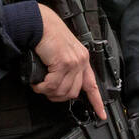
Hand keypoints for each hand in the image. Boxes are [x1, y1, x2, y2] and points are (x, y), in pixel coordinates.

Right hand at [32, 5, 104, 119]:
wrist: (40, 23)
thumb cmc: (47, 35)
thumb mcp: (62, 52)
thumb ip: (66, 67)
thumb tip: (59, 85)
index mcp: (82, 59)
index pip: (93, 85)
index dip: (97, 102)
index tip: (101, 114)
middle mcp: (81, 61)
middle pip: (73, 92)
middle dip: (58, 96)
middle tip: (46, 92)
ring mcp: (73, 62)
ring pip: (62, 91)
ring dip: (48, 92)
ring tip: (40, 86)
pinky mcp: (63, 63)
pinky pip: (52, 85)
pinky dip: (42, 87)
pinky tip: (37, 83)